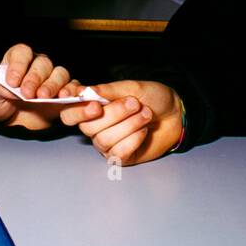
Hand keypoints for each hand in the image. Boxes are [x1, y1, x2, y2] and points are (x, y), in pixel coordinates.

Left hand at [0, 43, 83, 131]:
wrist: (13, 123)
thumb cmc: (2, 104)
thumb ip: (0, 89)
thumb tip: (12, 89)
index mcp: (18, 61)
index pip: (22, 53)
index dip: (18, 65)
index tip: (12, 82)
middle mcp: (37, 66)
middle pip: (43, 63)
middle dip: (35, 78)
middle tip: (27, 94)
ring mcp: (53, 78)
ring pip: (59, 73)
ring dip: (52, 85)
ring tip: (43, 97)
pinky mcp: (64, 92)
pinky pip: (73, 87)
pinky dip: (71, 90)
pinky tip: (64, 97)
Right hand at [58, 80, 182, 164]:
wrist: (175, 113)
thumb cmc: (152, 98)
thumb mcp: (132, 87)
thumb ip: (108, 90)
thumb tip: (84, 91)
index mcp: (93, 107)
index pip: (70, 113)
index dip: (78, 111)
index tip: (96, 106)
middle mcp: (96, 127)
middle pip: (88, 127)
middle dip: (115, 114)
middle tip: (135, 103)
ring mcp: (107, 144)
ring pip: (104, 140)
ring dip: (129, 125)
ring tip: (146, 115)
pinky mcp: (121, 157)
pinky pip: (118, 153)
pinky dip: (133, 140)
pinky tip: (144, 131)